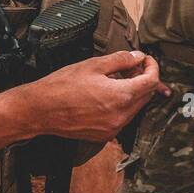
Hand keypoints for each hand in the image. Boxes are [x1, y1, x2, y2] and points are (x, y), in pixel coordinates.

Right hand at [26, 51, 168, 141]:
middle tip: (134, 67)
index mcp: (121, 96)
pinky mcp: (105, 135)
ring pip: (136, 108)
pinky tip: (110, 94)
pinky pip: (123, 118)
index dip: (152, 67)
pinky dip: (123, 105)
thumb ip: (120, 60)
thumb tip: (137, 57)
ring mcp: (113, 128)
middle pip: (146, 96)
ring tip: (119, 79)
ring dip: (134, 92)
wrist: (40, 110)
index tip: (146, 60)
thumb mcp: (93, 64)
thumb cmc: (62, 86)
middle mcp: (121, 116)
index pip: (151, 81)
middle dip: (144, 79)